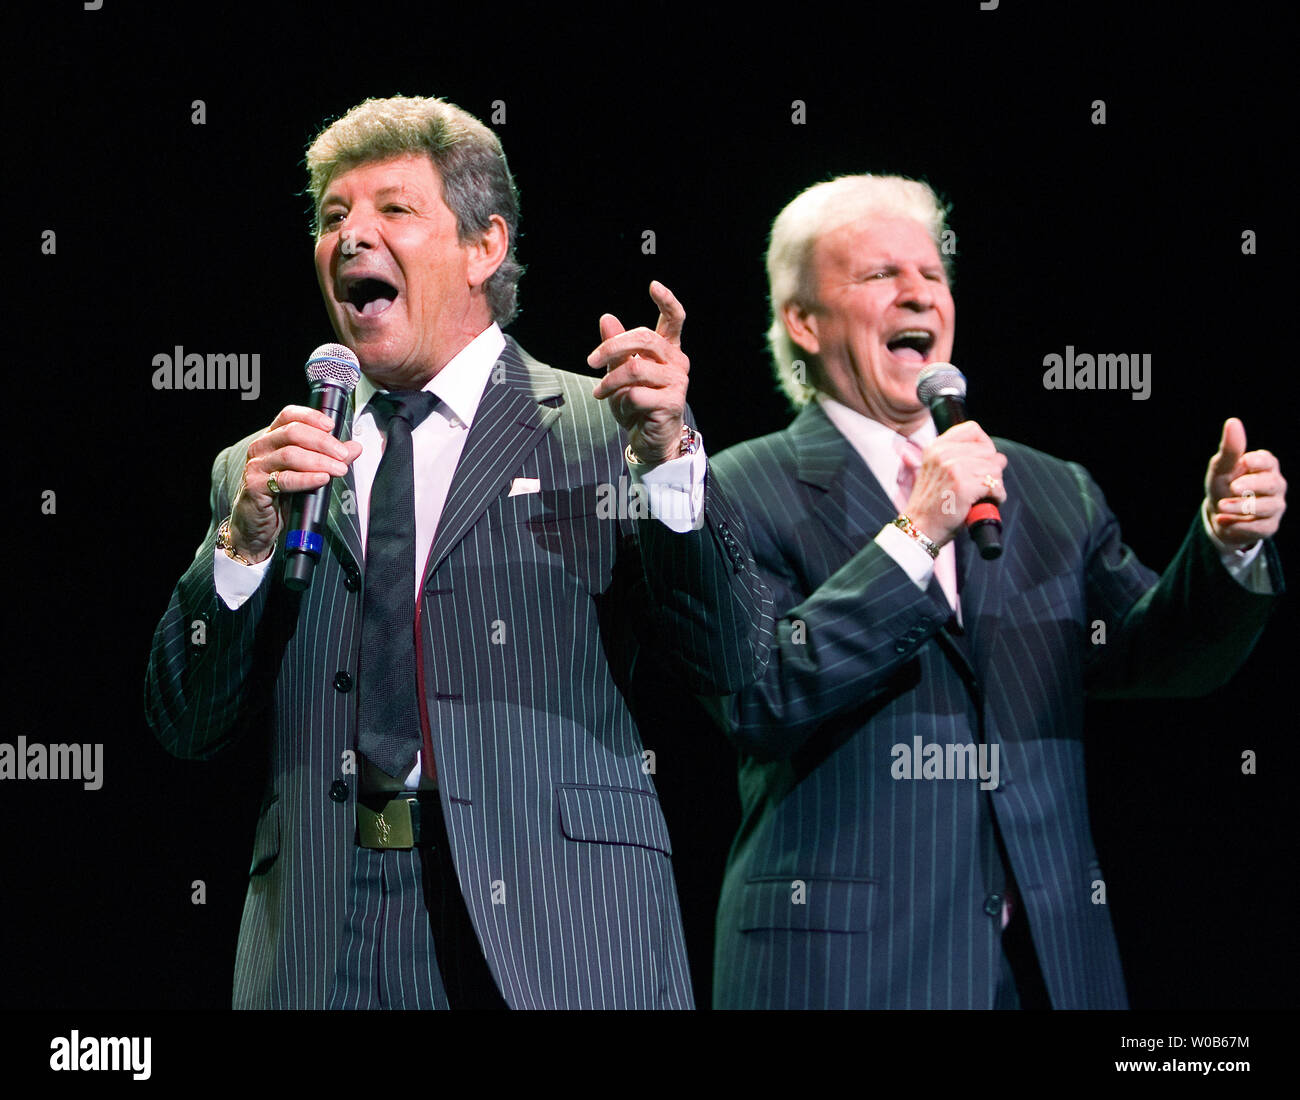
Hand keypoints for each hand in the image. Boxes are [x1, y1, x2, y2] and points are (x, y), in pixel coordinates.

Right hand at [229, 406, 362, 562]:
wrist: (257, 525)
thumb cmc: (280, 497)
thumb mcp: (307, 474)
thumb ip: (330, 458)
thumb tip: (354, 448)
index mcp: (272, 438)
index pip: (289, 415)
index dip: (311, 417)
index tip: (332, 426)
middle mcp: (262, 447)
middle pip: (293, 432)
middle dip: (323, 442)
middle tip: (343, 455)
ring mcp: (257, 466)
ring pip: (290, 454)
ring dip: (319, 461)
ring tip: (339, 469)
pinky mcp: (255, 486)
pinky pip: (284, 479)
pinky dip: (306, 478)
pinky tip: (322, 479)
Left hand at [588, 280, 688, 466]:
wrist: (650, 438)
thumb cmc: (637, 403)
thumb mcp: (620, 372)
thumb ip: (616, 346)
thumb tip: (607, 318)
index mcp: (667, 350)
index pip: (674, 319)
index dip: (667, 300)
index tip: (653, 285)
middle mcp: (676, 362)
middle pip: (644, 338)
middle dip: (611, 347)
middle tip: (591, 361)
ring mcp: (677, 382)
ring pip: (635, 368)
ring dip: (611, 381)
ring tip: (600, 392)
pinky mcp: (671, 403)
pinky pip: (636, 394)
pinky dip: (621, 401)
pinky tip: (621, 408)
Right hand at [905, 421, 1007, 546]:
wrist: (920, 528)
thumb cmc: (933, 504)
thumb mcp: (938, 471)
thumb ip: (958, 457)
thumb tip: (998, 456)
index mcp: (935, 447)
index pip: (972, 429)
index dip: (984, 445)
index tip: (981, 462)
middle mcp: (943, 454)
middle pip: (988, 451)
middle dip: (991, 469)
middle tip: (980, 486)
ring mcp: (953, 468)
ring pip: (995, 468)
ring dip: (994, 485)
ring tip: (981, 496)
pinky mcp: (963, 485)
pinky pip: (995, 485)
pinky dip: (997, 496)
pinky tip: (984, 502)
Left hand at [1204, 417, 1285, 547]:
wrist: (1219, 515)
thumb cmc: (1224, 484)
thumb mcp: (1222, 467)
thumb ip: (1230, 449)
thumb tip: (1233, 422)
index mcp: (1265, 466)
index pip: (1268, 461)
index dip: (1258, 461)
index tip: (1244, 460)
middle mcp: (1275, 485)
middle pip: (1272, 484)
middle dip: (1252, 485)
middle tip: (1233, 487)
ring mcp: (1275, 506)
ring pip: (1267, 507)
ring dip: (1241, 507)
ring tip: (1221, 506)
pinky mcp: (1270, 526)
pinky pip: (1260, 527)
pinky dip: (1239, 525)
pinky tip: (1224, 522)